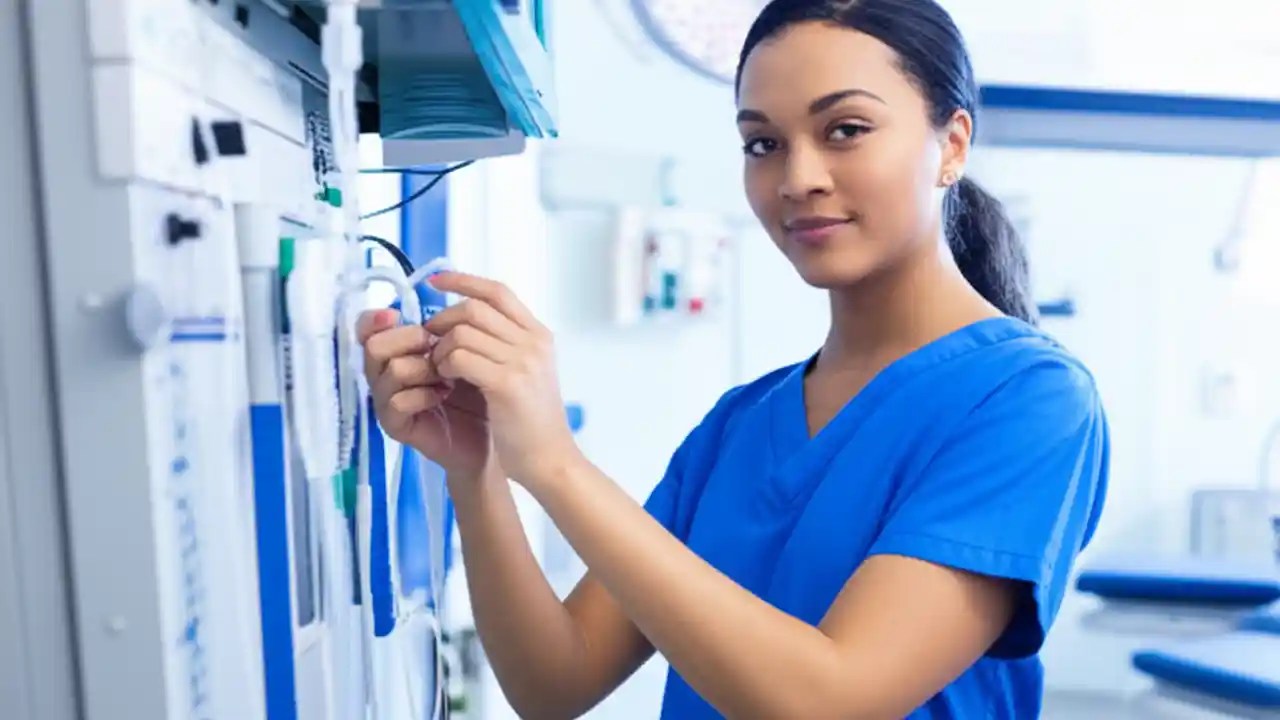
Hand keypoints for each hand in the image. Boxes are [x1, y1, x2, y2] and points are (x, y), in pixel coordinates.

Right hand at [357, 309, 494, 478]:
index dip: (374, 319)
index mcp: (397, 351)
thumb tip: (438, 290)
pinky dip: (424, 395)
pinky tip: (444, 397)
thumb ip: (447, 326)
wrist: (493, 435)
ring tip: (450, 379)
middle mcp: (385, 374)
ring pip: (391, 370)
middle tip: (436, 349)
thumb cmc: (480, 388)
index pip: (367, 329)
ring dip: (424, 369)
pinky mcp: (395, 426)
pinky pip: (397, 401)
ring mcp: (387, 401)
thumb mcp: (467, 350)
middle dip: (408, 340)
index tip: (394, 314)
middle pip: (373, 345)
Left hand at [424, 272, 580, 486]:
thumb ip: (506, 345)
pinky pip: (460, 357)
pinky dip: (445, 364)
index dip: (464, 281)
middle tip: (431, 341)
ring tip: (441, 368)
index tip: (436, 281)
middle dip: (444, 320)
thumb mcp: (529, 372)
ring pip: (463, 331)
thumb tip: (465, 322)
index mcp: (539, 336)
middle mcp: (534, 342)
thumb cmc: (532, 422)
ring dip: (442, 347)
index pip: (497, 292)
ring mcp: (523, 361)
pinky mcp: (507, 383)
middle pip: (475, 307)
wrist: (550, 460)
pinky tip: (446, 380)